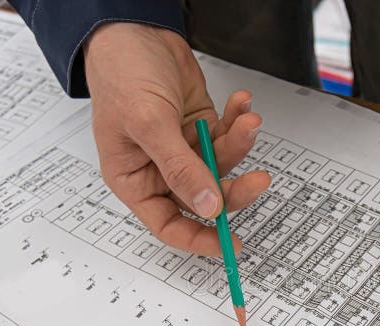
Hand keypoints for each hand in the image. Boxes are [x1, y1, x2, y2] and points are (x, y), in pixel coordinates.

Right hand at [83, 23, 269, 254]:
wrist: (132, 28)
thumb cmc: (120, 72)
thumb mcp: (148, 123)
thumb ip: (180, 167)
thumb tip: (208, 206)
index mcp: (134, 179)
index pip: (168, 224)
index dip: (199, 238)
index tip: (230, 243)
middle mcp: (160, 169)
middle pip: (204, 197)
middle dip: (234, 188)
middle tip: (258, 179)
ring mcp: (183, 148)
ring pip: (222, 164)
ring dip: (239, 145)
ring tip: (249, 121)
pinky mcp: (200, 127)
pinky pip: (227, 136)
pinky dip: (237, 123)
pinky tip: (242, 105)